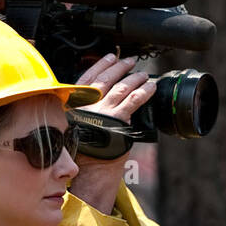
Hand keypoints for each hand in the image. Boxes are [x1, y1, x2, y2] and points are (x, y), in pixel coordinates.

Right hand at [67, 54, 157, 214]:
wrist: (89, 168)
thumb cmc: (83, 151)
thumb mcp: (75, 126)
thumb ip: (83, 110)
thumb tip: (97, 99)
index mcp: (75, 103)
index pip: (87, 76)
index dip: (100, 64)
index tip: (110, 56)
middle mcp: (88, 104)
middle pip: (105, 78)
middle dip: (120, 67)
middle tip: (130, 61)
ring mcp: (103, 111)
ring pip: (121, 88)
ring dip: (134, 78)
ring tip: (143, 74)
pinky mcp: (117, 120)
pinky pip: (133, 101)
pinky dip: (143, 92)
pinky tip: (150, 88)